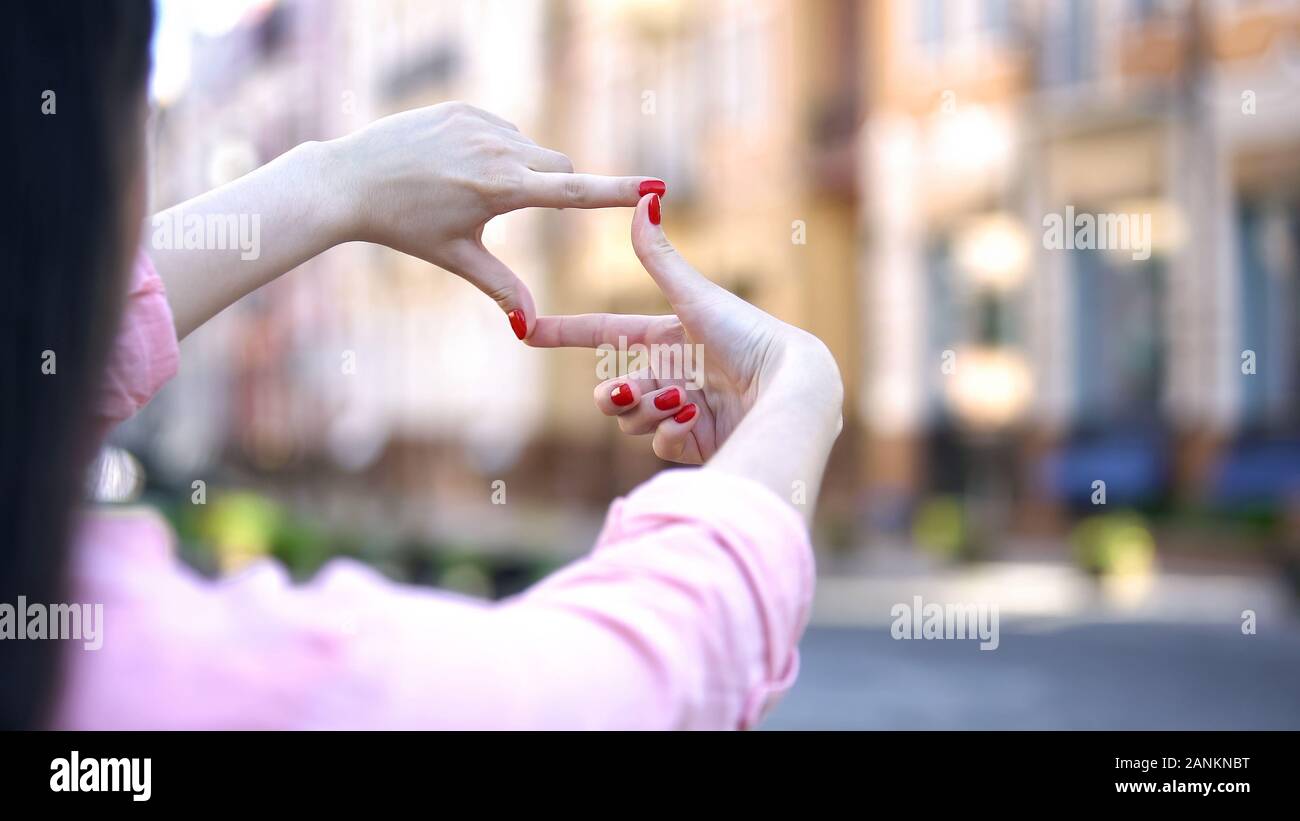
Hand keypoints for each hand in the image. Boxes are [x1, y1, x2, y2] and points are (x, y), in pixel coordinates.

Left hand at [327, 101, 663, 338]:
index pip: (574, 191)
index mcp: (501, 189)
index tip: (656, 187)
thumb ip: (502, 288)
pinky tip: (458, 165)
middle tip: (525, 209)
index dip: (618, 192)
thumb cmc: (404, 226)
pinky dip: (498, 148)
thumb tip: (530, 330)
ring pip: (530, 148)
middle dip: (557, 186)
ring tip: (472, 189)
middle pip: (559, 166)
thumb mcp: (457, 257)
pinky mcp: (464, 107)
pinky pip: (504, 128)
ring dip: (523, 169)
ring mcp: (480, 122)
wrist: (350, 180)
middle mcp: (497, 148)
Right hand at [527, 195, 841, 513]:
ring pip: (631, 421)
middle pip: (612, 392)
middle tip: (628, 393)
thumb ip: (660, 256)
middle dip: (614, 395)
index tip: (526, 330)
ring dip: (647, 410)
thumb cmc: (748, 334)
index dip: (564, 332)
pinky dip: (671, 431)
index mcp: (668, 337)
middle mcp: (672, 374)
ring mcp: (681, 411)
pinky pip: (659, 444)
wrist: (786, 388)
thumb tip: (646, 195)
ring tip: (682, 400)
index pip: (605, 333)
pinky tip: (696, 419)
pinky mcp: (696, 444)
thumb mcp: (696, 295)